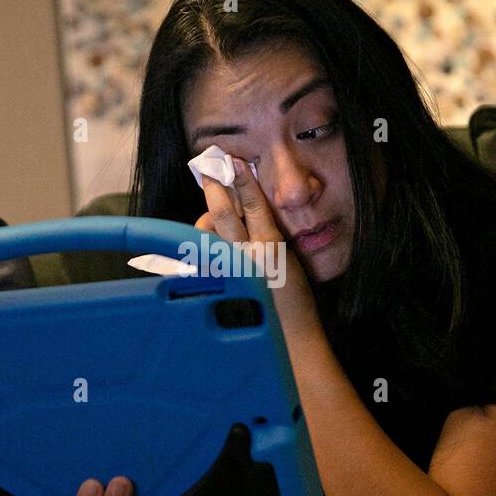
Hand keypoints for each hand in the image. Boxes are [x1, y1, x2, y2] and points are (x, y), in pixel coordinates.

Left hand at [195, 158, 321, 337]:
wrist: (290, 333)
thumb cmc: (293, 296)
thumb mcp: (287, 258)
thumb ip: (265, 234)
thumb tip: (239, 211)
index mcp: (271, 248)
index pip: (254, 206)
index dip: (244, 181)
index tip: (236, 162)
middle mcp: (248, 258)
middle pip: (223, 214)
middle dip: (214, 188)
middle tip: (208, 169)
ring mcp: (230, 273)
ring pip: (206, 235)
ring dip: (206, 221)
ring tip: (211, 214)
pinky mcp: (218, 286)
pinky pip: (202, 257)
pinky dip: (202, 246)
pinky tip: (203, 245)